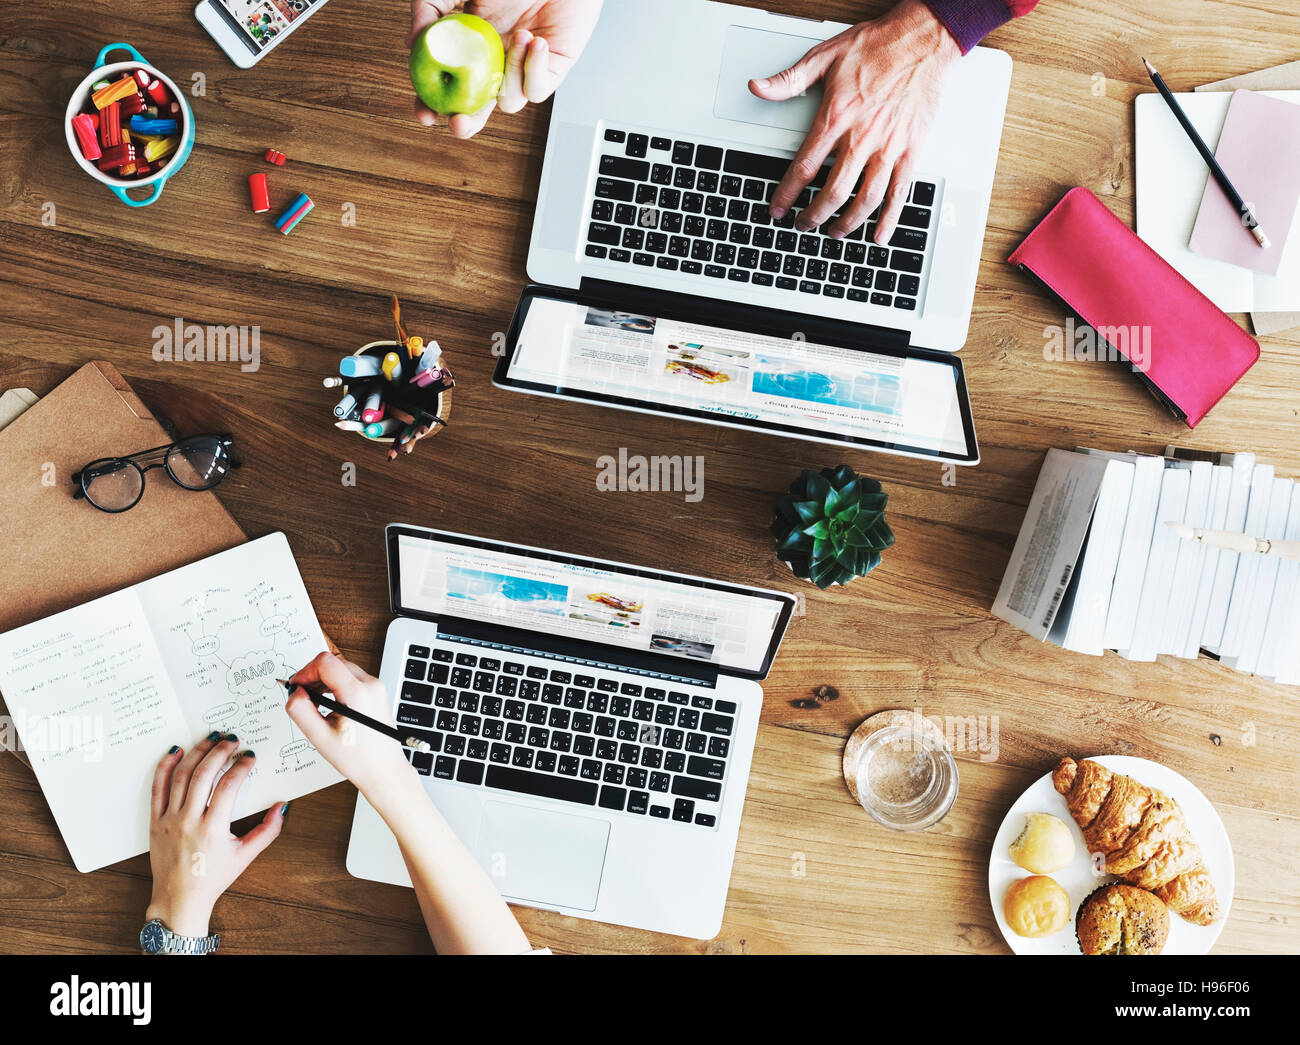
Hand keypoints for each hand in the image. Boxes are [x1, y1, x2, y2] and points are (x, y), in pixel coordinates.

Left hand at [147, 734, 286, 938]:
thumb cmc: (212, 877)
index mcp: (213, 829)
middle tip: (231, 739)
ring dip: (197, 753)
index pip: (228, 786)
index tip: (249, 757)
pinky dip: (165, 766)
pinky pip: (157, 788)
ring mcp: (169, 819)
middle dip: (220, 752)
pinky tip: (176, 752)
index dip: (241, 767)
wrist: (179, 898)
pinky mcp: (156, 820)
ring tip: (210, 739)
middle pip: (203, 775)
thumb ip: (268, 830)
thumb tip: (283, 806)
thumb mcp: (245, 856)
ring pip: (181, 776)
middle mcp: (189, 821)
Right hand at [284, 652, 415, 805]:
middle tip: (302, 697)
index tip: (296, 687)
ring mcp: (376, 687)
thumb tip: (294, 692)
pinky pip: (351, 678)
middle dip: (313, 676)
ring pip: (342, 668)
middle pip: (334, 662)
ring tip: (315, 704)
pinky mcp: (377, 692)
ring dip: (324, 681)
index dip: (305, 671)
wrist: (384, 770)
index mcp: (358, 693)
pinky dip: (335, 686)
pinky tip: (329, 705)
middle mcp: (371, 685)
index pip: (325, 662)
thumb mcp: (321, 738)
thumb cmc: (359, 759)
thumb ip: (302, 711)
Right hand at [409, 0, 603, 137]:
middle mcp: (495, 62)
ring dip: (510, 76)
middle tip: (459, 123)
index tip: (425, 114)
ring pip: (509, 102)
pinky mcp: (552, 69)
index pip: (448, 86)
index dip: (434, 105)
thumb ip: (429, 10)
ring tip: (520, 35)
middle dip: (466, 124)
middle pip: (477, 110)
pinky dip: (533, 69)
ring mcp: (523, 67)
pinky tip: (534, 40)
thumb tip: (411, 44)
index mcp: (470, 46)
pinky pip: (537, 91)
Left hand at [749, 0, 959, 243]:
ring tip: (834, 232)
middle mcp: (862, 137)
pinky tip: (878, 236)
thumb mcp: (826, 55)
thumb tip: (758, 87)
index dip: (786, 194)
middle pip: (832, 192)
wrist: (923, 38)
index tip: (778, 208)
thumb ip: (789, 79)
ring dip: (847, 223)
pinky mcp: (911, 149)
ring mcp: (889, 147)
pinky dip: (889, 219)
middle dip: (814, 216)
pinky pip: (900, 193)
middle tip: (804, 225)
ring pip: (865, 199)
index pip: (804, 167)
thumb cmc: (877, 46)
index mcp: (836, 117)